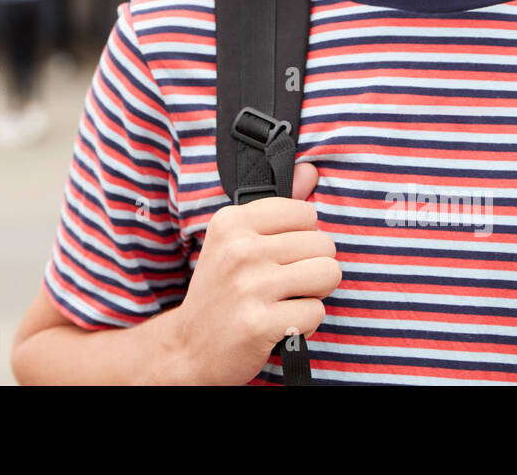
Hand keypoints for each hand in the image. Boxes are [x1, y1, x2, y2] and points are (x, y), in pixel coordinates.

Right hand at [164, 162, 339, 384]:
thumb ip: (278, 206)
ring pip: (328, 274)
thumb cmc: (220, 290)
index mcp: (231, 221)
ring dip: (314, 293)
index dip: (303, 238)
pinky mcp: (259, 323)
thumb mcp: (236, 241)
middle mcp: (239, 249)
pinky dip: (304, 324)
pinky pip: (316, 312)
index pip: (306, 213)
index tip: (279, 255)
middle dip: (312, 268)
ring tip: (286, 300)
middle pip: (324, 244)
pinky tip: (279, 324)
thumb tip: (311, 170)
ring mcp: (248, 286)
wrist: (188, 348)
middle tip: (282, 284)